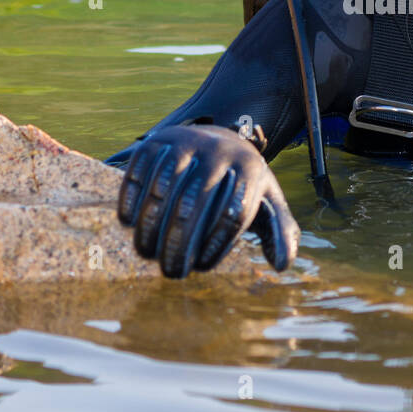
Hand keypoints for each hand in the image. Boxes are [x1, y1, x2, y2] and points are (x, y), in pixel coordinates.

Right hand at [117, 124, 298, 277]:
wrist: (218, 142)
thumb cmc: (242, 185)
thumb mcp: (268, 204)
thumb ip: (281, 234)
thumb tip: (282, 265)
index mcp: (250, 167)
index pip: (233, 213)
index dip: (215, 246)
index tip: (200, 268)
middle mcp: (218, 150)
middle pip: (194, 205)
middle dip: (178, 244)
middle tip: (170, 271)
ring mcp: (185, 141)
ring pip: (163, 191)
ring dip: (150, 227)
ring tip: (147, 253)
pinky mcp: (156, 140)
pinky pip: (138, 173)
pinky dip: (131, 200)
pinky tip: (130, 224)